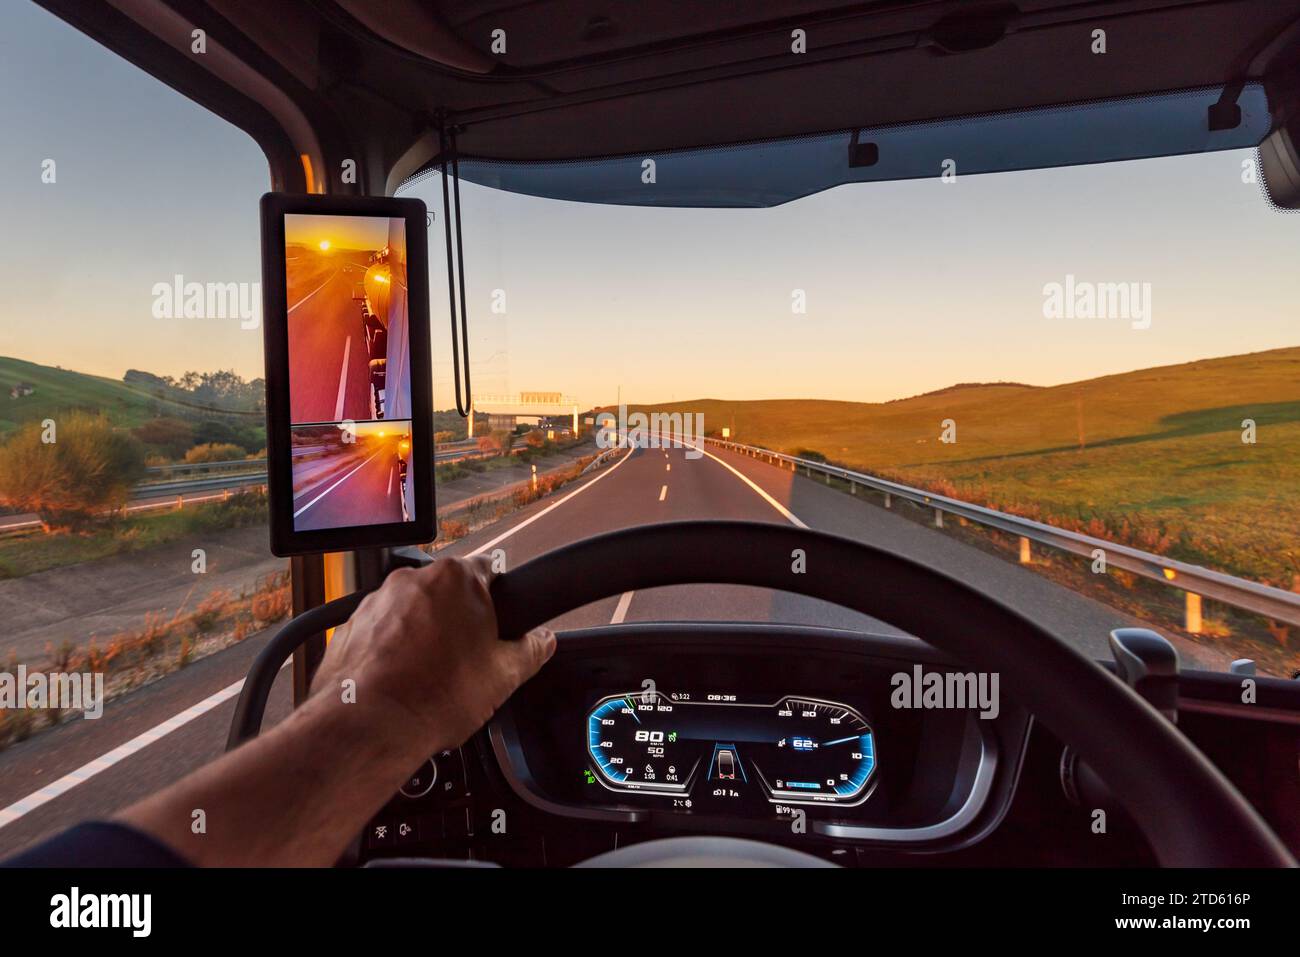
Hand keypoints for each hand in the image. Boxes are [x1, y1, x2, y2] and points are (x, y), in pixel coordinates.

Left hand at [309, 555, 554, 754]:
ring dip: (422, 635)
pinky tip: (401, 681)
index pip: (489, 570)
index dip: (497, 601)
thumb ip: (531, 650)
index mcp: (456, 579)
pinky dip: (391, 650)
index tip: (496, 625)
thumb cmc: (432, 696)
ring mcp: (377, 600)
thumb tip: (543, 642)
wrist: (370, 725)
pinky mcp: (352, 626)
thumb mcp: (504, 676)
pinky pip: (381, 631)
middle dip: (457, 621)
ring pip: (411, 611)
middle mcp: (413, 579)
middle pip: (447, 592)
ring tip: (429, 677)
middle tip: (466, 660)